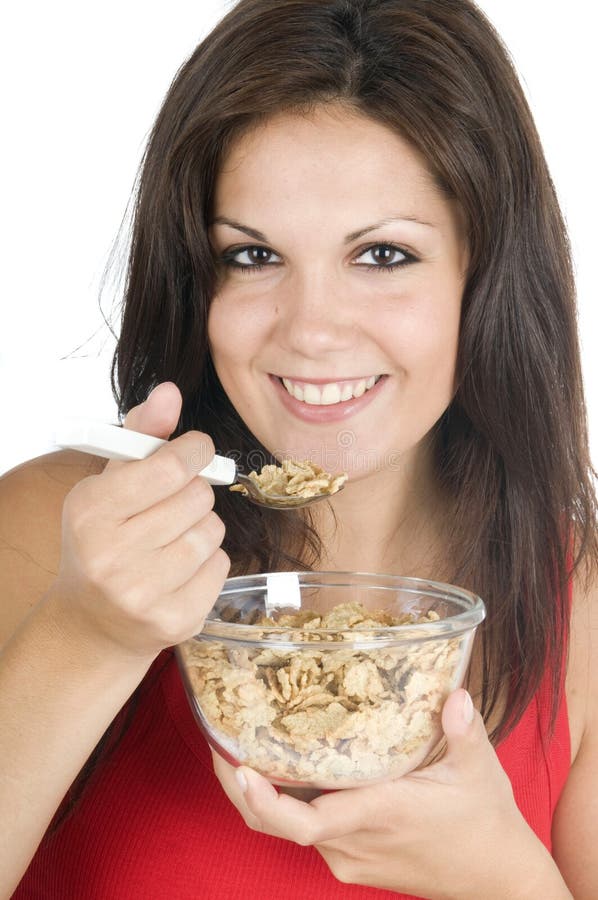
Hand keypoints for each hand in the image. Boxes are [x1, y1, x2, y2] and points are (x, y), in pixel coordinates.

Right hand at [48, 382, 229, 658]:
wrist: (93, 621)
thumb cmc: (105, 538)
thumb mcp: (109, 483)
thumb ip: (141, 435)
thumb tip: (169, 391)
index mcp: (90, 512)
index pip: (168, 467)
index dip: (194, 451)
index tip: (197, 450)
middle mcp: (111, 556)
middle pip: (197, 498)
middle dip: (194, 493)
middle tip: (174, 504)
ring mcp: (142, 594)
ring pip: (213, 532)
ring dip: (203, 527)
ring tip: (174, 539)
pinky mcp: (175, 621)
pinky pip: (222, 566)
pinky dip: (210, 561)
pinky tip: (181, 570)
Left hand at [213, 690, 562, 899]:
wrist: (498, 882)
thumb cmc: (486, 824)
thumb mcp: (479, 771)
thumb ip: (464, 729)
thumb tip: (453, 692)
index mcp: (380, 815)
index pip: (308, 823)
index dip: (267, 801)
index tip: (240, 771)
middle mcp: (354, 842)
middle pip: (279, 824)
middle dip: (242, 787)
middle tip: (218, 741)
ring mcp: (350, 857)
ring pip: (287, 829)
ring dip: (259, 793)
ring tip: (238, 745)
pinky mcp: (352, 860)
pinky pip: (306, 832)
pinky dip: (285, 802)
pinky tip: (281, 768)